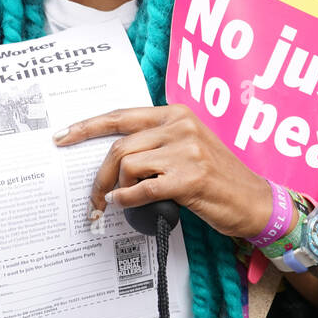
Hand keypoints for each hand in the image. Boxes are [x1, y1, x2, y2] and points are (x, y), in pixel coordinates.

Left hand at [54, 104, 273, 240]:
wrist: (255, 201)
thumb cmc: (218, 178)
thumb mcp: (188, 147)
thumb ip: (155, 144)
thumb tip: (113, 160)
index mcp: (176, 113)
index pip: (121, 116)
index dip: (87, 126)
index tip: (62, 136)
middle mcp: (180, 126)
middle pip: (120, 147)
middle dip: (98, 175)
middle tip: (92, 198)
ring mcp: (186, 150)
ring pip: (127, 166)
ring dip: (112, 189)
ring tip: (113, 203)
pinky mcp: (190, 178)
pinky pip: (143, 188)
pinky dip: (127, 199)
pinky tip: (123, 203)